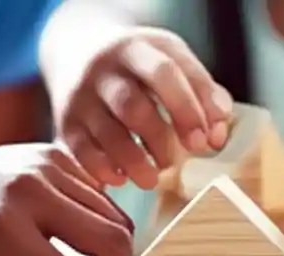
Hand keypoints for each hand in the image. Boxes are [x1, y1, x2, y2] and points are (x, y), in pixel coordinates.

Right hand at [49, 27, 232, 188]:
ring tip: (152, 179)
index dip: (186, 109)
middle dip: (160, 140)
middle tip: (175, 162)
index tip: (203, 141)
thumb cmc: (140, 65)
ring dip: (134, 162)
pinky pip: (82, 152)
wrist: (78, 49)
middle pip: (133, 107)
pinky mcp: (66, 122)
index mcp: (137, 48)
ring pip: (107, 132)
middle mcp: (104, 69)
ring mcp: (81, 96)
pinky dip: (104, 170)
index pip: (164, 73)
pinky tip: (122, 178)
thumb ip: (202, 93)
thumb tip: (217, 137)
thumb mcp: (173, 60)